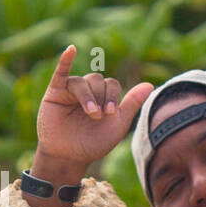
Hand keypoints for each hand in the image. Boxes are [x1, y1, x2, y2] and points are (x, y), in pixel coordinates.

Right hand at [35, 45, 153, 165]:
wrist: (70, 156)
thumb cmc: (94, 143)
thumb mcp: (117, 125)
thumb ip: (132, 104)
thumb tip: (150, 84)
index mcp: (104, 97)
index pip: (112, 85)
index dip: (113, 96)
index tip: (111, 114)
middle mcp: (89, 90)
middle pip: (98, 80)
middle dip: (102, 97)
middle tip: (99, 116)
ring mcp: (71, 90)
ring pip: (83, 81)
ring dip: (89, 96)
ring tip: (91, 113)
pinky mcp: (55, 91)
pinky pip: (60, 72)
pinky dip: (65, 60)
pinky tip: (70, 50)